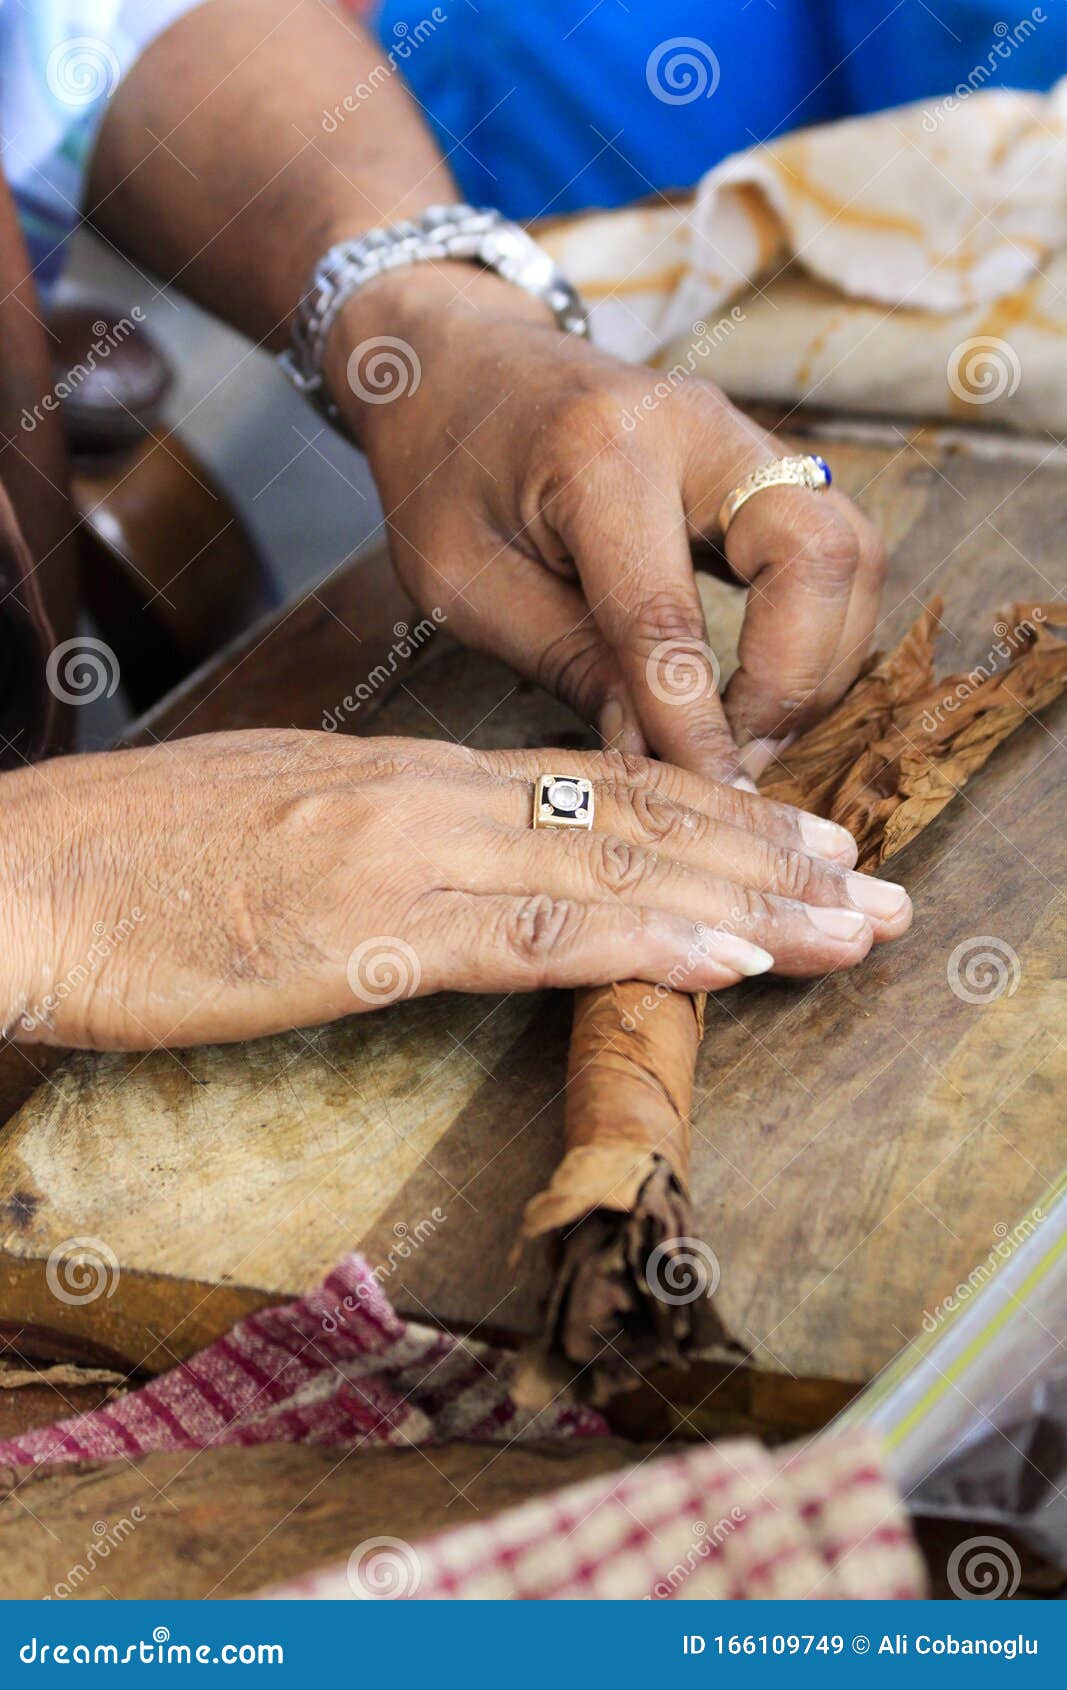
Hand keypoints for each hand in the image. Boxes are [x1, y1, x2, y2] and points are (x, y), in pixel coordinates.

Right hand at [1, 731, 908, 1051]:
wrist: (26, 874)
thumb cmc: (134, 863)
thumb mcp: (282, 828)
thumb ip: (385, 842)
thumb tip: (460, 872)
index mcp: (407, 773)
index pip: (592, 783)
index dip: (707, 810)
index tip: (791, 837)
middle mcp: (427, 796)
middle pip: (631, 813)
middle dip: (763, 850)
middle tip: (869, 879)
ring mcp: (405, 856)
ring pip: (613, 864)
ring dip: (745, 898)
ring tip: (848, 922)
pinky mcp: (370, 932)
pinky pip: (536, 933)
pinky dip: (646, 941)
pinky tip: (731, 958)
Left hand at [330, 267, 885, 781]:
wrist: (457, 362)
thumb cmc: (443, 471)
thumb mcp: (467, 583)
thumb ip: (567, 662)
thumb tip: (655, 760)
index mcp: (598, 454)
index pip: (668, 614)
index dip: (696, 722)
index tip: (711, 796)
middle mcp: (694, 427)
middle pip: (817, 557)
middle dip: (794, 681)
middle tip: (740, 759)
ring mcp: (740, 434)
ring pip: (849, 550)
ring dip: (820, 659)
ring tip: (751, 733)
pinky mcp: (760, 459)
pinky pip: (834, 547)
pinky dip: (818, 629)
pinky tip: (763, 686)